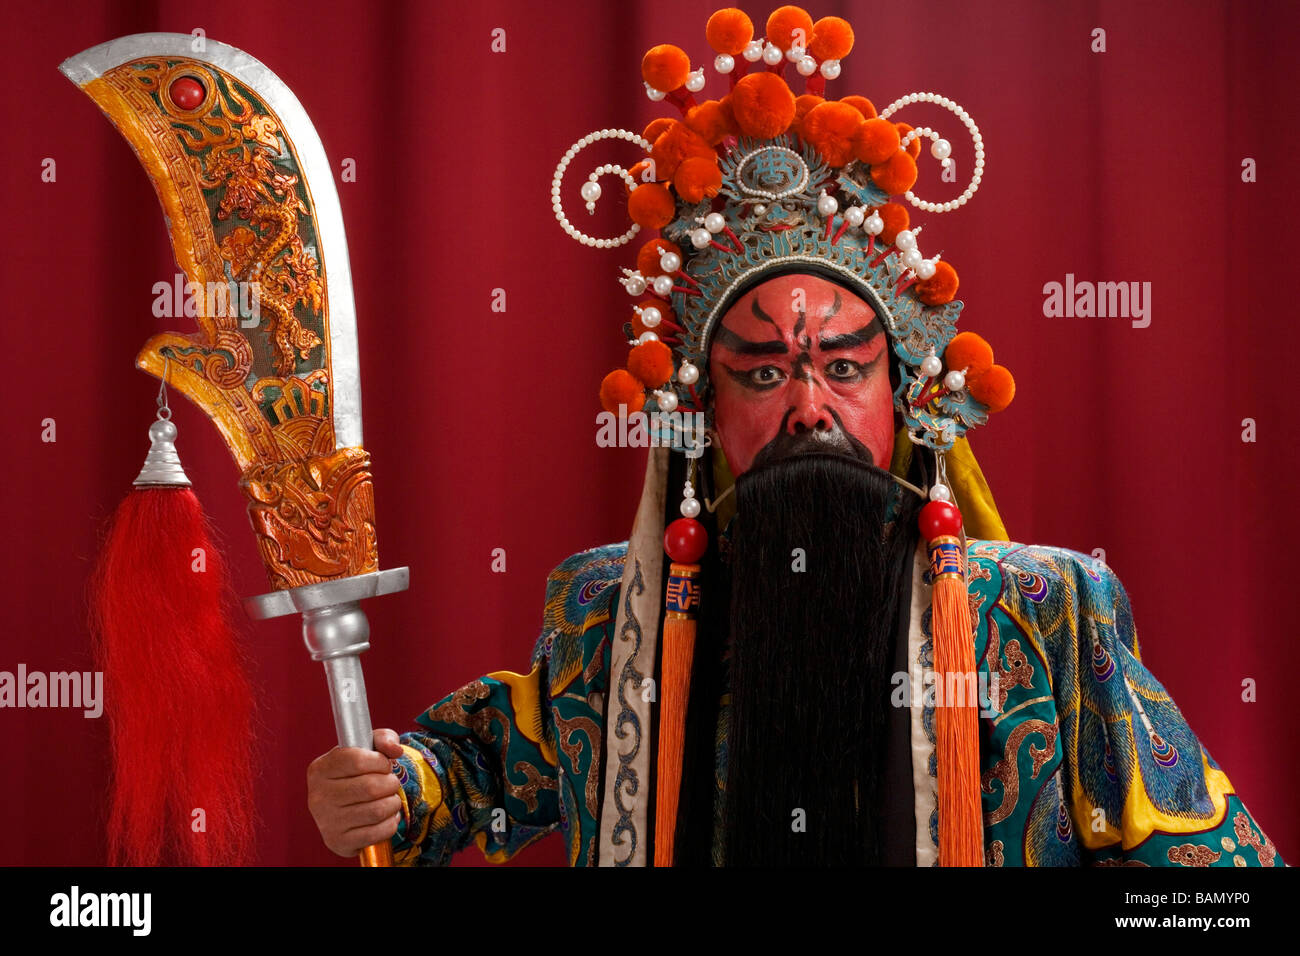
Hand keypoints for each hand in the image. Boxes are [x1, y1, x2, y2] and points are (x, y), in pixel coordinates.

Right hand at [307, 729, 403, 857]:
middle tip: (389, 783)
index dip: (379, 761)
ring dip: (393, 803)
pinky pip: (379, 831)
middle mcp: (317, 797)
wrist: (344, 811)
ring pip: (377, 810)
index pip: (356, 759)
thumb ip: (383, 738)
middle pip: (370, 787)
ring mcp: (327, 822)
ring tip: (389, 799)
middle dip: (390, 783)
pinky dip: (391, 822)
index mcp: (320, 769)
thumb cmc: (357, 775)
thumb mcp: (366, 750)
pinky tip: (385, 817)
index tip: (383, 764)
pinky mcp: (339, 842)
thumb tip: (395, 749)